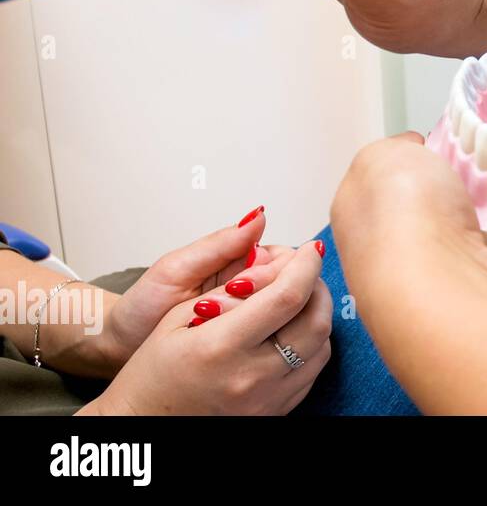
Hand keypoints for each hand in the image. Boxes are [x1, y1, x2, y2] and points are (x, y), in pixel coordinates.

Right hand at [82, 243, 331, 414]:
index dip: (307, 266)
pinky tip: (289, 332)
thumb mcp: (178, 318)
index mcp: (221, 347)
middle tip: (307, 270)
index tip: (311, 249)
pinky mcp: (275, 413)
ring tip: (296, 299)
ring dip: (317, 315)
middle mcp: (250, 377)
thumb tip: (274, 264)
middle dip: (318, 286)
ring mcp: (266, 400)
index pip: (286, 297)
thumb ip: (230, 290)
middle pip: (316, 322)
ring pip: (321, 348)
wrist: (145, 424)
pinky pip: (311, 372)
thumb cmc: (153, 371)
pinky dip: (310, 345)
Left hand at [94, 207, 273, 374]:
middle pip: (289, 283)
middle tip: (219, 309)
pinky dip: (256, 335)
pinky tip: (231, 341)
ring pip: (283, 308)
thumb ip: (219, 243)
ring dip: (256, 317)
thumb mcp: (177, 269)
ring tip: (215, 324)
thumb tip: (258, 216)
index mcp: (238, 257)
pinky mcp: (247, 336)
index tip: (240, 286)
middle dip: (261, 296)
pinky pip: (271, 332)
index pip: (284, 257)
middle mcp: (250, 282)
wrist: (124, 343)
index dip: (272, 272)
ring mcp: (250, 311)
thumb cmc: (145, 306)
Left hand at [331, 133, 486, 306]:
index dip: (403, 160)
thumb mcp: (384, 154)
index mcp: (356, 214)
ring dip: (480, 212)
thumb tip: (412, 156)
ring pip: (460, 230)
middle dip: (446, 189)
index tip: (429, 147)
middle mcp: (388, 250)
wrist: (451, 285)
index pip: (377, 182)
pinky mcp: (479, 288)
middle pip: (421, 207)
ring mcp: (435, 274)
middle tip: (467, 170)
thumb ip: (395, 148)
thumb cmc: (407, 215)